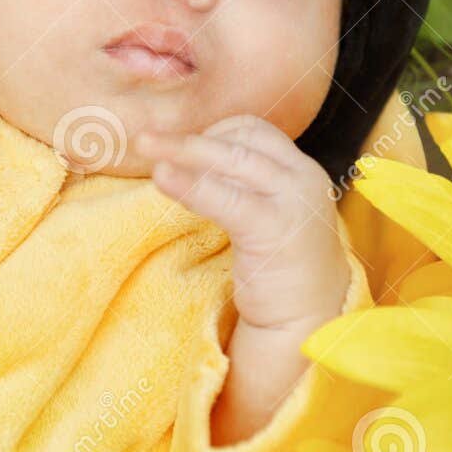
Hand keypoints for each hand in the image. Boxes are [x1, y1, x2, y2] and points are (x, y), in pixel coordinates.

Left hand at [133, 114, 349, 333]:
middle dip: (188, 139)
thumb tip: (189, 160)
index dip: (214, 131)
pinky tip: (161, 178)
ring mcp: (293, 201)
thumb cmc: (279, 268)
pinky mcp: (276, 229)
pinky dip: (189, 185)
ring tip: (145, 148)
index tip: (181, 148)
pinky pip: (226, 198)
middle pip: (240, 140)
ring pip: (232, 160)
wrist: (307, 321)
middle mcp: (303, 177)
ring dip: (183, 151)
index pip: (255, 130)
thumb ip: (243, 186)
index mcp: (300, 169)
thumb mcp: (267, 213)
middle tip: (143, 138)